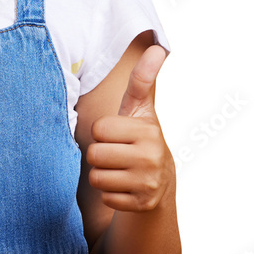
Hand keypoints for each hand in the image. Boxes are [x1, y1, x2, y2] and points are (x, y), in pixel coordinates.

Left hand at [85, 44, 172, 212]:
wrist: (159, 182)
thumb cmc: (139, 137)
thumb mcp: (140, 109)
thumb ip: (143, 79)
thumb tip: (157, 47)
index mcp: (148, 130)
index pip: (98, 129)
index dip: (102, 132)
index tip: (117, 134)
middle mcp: (151, 157)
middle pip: (94, 155)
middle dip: (99, 154)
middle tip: (116, 153)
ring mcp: (148, 183)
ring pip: (97, 178)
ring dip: (102, 175)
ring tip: (119, 169)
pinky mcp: (141, 205)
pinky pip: (105, 198)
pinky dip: (110, 194)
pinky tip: (125, 186)